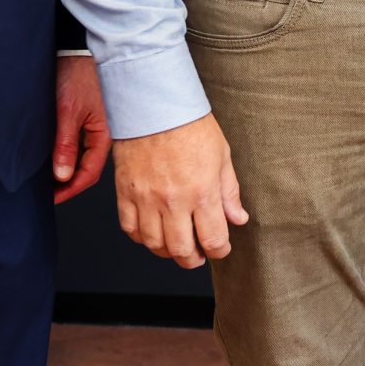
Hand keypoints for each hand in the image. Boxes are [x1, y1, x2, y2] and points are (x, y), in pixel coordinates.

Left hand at [52, 55, 111, 204]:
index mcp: (103, 136)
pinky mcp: (80, 122)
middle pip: (86, 171)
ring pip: (79, 161)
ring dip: (64, 173)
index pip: (89, 174)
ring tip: (45, 180)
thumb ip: (66, 145)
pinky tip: (49, 161)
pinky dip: (62, 159)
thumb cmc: (77, 76)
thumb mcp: (68, 112)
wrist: (74, 52)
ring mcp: (90, 130)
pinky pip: (75, 148)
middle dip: (67, 185)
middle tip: (46, 193)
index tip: (52, 198)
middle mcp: (99, 136)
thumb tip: (62, 175)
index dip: (70, 190)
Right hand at [111, 112, 247, 268]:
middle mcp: (173, 201)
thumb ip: (229, 192)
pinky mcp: (125, 193)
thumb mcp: (222, 156)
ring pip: (154, 244)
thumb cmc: (190, 125)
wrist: (155, 105)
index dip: (220, 251)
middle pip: (182, 250)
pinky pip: (130, 229)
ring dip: (167, 252)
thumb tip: (238, 218)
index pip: (213, 239)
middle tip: (198, 256)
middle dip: (193, 259)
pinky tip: (152, 233)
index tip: (221, 249)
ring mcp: (147, 199)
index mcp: (202, 192)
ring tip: (176, 246)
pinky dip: (141, 238)